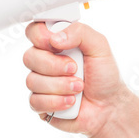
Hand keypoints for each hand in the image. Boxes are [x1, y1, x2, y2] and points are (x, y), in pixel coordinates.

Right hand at [23, 20, 128, 136]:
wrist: (109, 106)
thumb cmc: (104, 76)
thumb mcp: (100, 47)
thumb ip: (80, 32)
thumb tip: (55, 38)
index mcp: (57, 43)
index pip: (34, 31)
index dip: (40, 37)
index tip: (57, 46)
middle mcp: (45, 61)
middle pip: (29, 57)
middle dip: (54, 65)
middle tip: (74, 69)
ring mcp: (41, 83)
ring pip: (32, 81)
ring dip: (60, 86)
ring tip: (78, 88)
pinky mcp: (40, 103)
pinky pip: (35, 101)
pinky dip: (56, 102)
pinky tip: (70, 101)